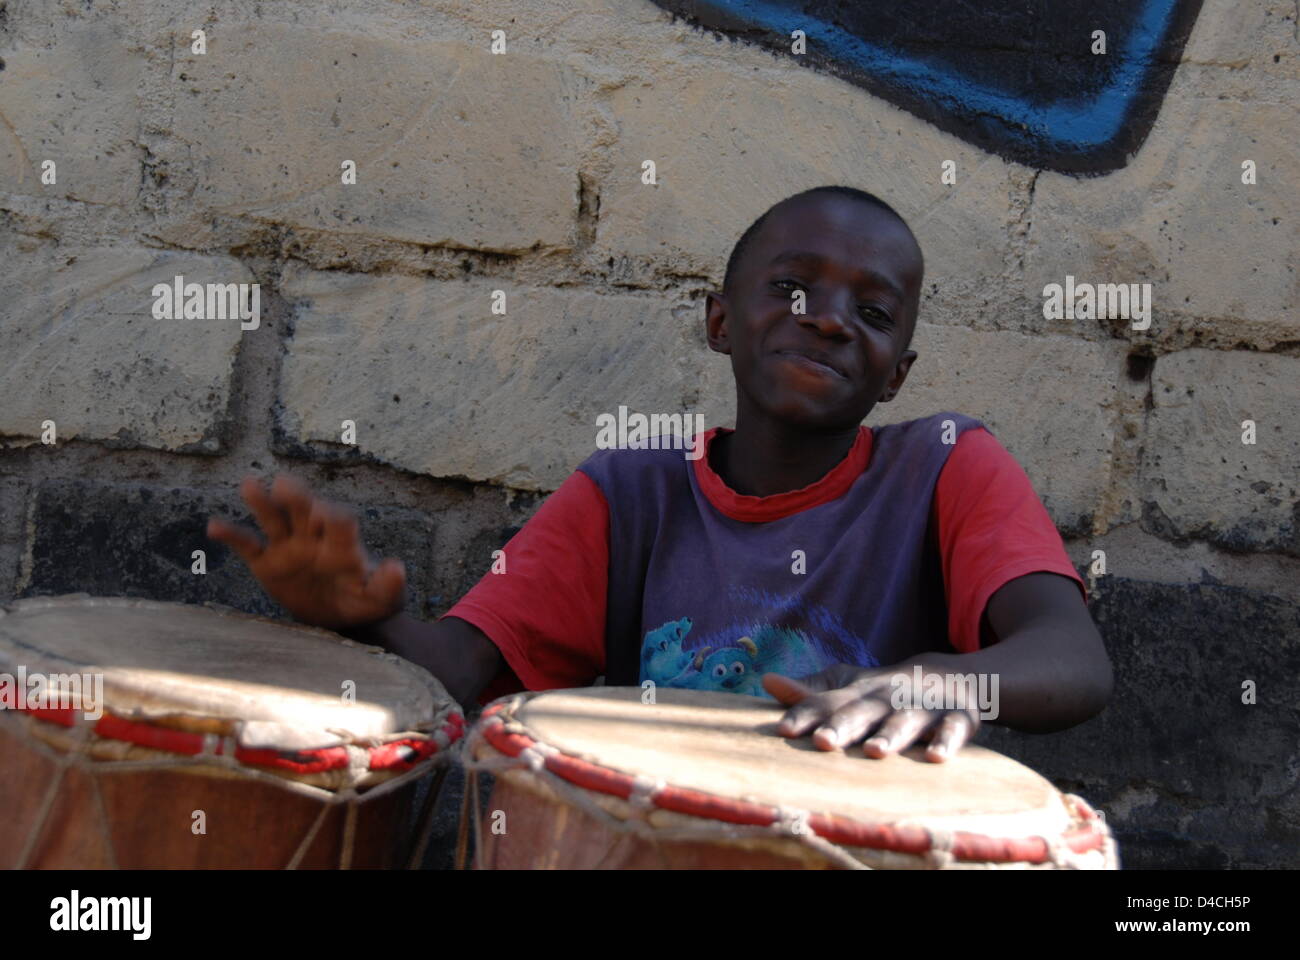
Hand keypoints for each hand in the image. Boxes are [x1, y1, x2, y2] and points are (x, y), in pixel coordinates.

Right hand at [206, 474, 406, 629]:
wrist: (337, 617)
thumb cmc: (364, 602)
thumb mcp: (381, 600)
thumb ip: (387, 585)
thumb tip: (397, 568)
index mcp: (343, 543)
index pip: (338, 522)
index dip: (332, 518)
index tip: (323, 516)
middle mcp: (314, 537)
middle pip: (304, 510)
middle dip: (297, 497)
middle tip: (285, 484)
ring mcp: (288, 547)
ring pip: (274, 519)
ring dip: (262, 503)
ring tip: (249, 484)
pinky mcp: (266, 563)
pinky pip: (247, 545)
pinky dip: (232, 535)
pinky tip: (214, 526)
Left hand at [763, 662, 980, 762]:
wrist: (950, 676)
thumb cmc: (884, 691)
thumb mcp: (849, 686)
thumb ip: (811, 691)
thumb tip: (766, 681)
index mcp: (858, 693)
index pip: (826, 702)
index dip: (804, 714)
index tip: (782, 730)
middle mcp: (886, 698)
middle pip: (861, 713)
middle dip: (841, 726)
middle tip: (821, 742)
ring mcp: (921, 707)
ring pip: (903, 722)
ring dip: (889, 735)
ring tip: (873, 751)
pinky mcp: (956, 718)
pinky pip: (952, 731)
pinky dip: (945, 743)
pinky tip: (935, 758)